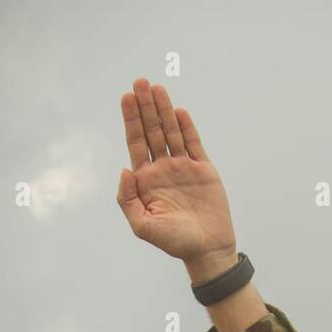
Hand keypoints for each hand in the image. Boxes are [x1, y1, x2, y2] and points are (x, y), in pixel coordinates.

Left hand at [116, 78, 237, 270]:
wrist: (207, 249)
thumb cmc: (174, 242)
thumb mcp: (142, 226)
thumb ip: (127, 200)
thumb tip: (125, 170)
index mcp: (145, 180)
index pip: (136, 143)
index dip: (131, 120)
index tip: (127, 97)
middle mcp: (162, 169)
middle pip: (152, 131)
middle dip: (145, 107)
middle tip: (140, 82)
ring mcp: (183, 168)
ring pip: (171, 132)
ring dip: (164, 110)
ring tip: (157, 88)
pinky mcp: (203, 170)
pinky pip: (193, 143)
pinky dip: (186, 127)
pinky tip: (178, 111)